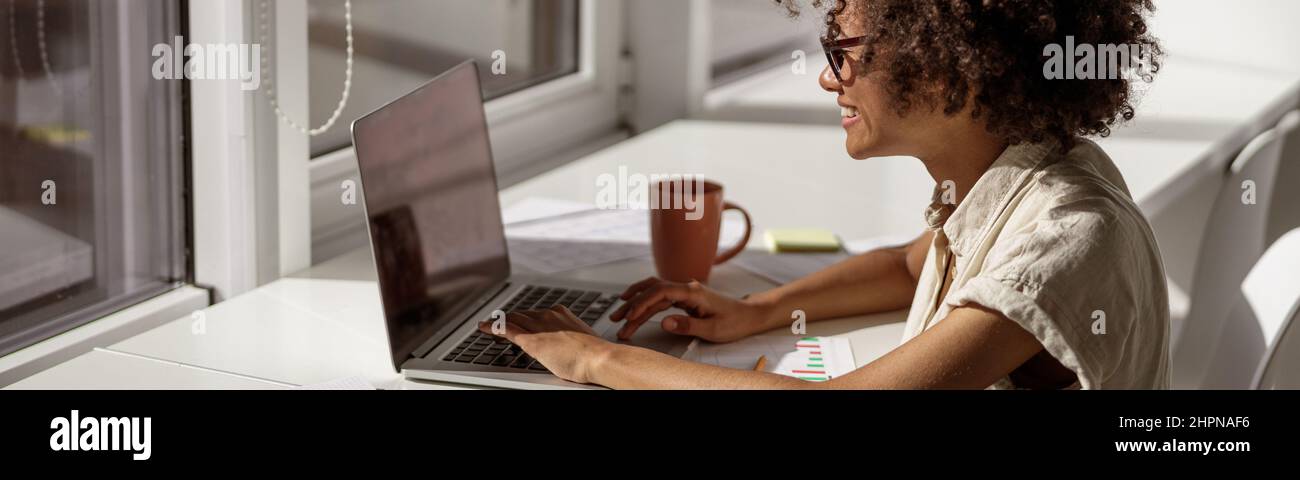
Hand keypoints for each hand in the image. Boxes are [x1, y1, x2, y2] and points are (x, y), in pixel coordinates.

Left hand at [478, 305, 609, 384]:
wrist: (598, 357)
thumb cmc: (594, 353)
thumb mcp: (582, 340)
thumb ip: (570, 339)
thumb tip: (570, 345)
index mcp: (561, 313)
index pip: (536, 313)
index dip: (525, 318)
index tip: (521, 321)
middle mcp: (548, 315)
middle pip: (522, 315)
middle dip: (510, 319)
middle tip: (500, 325)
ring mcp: (538, 326)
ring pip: (512, 320)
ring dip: (499, 323)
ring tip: (489, 326)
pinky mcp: (531, 340)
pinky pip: (506, 330)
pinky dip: (492, 327)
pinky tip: (483, 327)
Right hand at [608, 278, 775, 342]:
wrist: (748, 316)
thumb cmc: (734, 322)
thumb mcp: (713, 329)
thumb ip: (687, 325)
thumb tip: (663, 321)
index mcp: (693, 292)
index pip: (661, 291)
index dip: (643, 303)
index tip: (630, 317)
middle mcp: (686, 288)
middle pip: (652, 290)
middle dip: (632, 304)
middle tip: (616, 320)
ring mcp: (684, 293)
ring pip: (653, 294)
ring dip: (635, 304)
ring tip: (619, 318)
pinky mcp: (683, 299)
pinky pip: (659, 300)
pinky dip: (645, 306)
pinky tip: (634, 311)